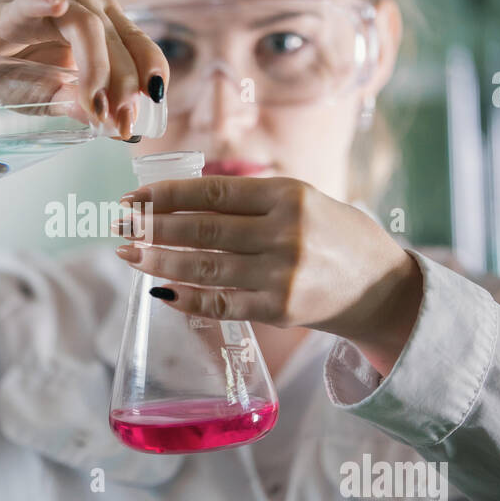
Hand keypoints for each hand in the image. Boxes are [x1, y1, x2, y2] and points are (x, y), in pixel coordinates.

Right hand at [0, 0, 168, 140]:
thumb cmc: (11, 70)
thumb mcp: (51, 98)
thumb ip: (83, 108)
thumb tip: (117, 128)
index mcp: (104, 28)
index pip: (141, 49)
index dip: (149, 80)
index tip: (146, 117)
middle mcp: (86, 7)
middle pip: (121, 40)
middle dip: (124, 85)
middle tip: (119, 122)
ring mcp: (52, 2)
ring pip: (90, 25)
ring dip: (98, 65)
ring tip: (96, 102)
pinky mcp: (15, 8)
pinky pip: (35, 1)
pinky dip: (45, 2)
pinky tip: (56, 5)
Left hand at [116, 176, 424, 376]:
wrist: (381, 286)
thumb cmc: (333, 236)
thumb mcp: (302, 201)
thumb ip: (249, 202)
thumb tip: (178, 203)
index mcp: (287, 195)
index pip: (211, 190)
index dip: (165, 195)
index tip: (132, 196)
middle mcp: (284, 232)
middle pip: (201, 229)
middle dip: (151, 228)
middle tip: (118, 226)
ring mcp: (281, 274)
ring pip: (204, 268)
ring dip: (158, 262)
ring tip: (129, 255)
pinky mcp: (279, 310)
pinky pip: (219, 304)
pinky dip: (185, 298)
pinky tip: (160, 289)